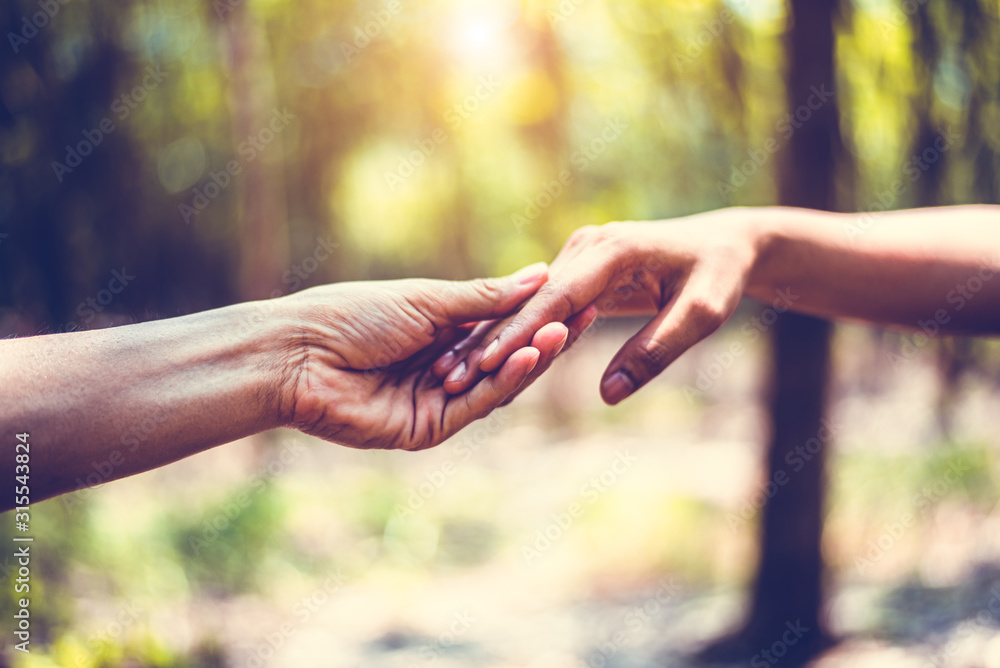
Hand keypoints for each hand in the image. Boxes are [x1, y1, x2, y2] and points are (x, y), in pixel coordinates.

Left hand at [277, 264, 592, 449]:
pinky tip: (526, 359)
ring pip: (493, 385)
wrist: (300, 353)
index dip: (536, 314)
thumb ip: (485, 298)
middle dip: (542, 339)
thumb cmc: (353, 315)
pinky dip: (501, 384)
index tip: (575, 295)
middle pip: (504, 359)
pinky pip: (473, 407)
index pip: (500, 327)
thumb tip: (538, 274)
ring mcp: (436, 402)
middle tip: (584, 316)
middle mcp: (442, 368)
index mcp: (439, 333)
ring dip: (528, 361)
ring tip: (561, 334)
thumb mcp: (428, 300)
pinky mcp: (426, 430)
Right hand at [433, 209, 761, 404]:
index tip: (483, 365)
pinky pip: (544, 305)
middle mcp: (588, 245)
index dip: (518, 333)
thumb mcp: (702, 315)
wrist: (727, 244)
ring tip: (454, 374)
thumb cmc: (720, 277)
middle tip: (450, 378)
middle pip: (530, 301)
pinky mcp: (581, 267)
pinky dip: (516, 332)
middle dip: (491, 340)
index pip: (556, 298)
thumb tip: (609, 394)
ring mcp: (581, 254)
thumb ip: (655, 351)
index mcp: (613, 250)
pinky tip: (485, 361)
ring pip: (530, 304)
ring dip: (494, 338)